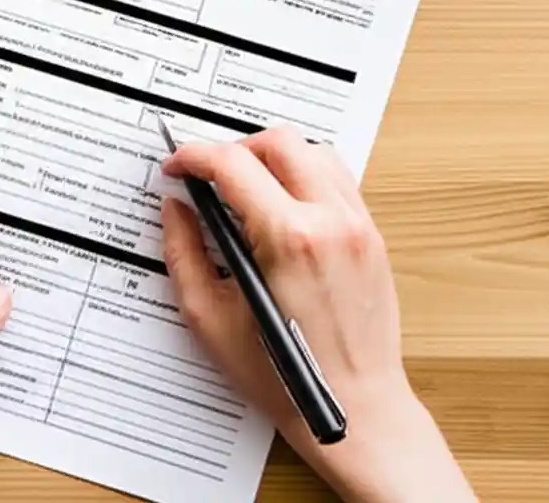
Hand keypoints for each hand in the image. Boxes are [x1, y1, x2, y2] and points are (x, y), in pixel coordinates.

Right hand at [161, 128, 473, 502]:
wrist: (356, 408)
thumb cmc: (286, 377)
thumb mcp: (211, 318)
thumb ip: (184, 253)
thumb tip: (176, 210)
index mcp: (289, 239)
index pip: (232, 163)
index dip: (193, 157)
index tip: (176, 167)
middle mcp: (331, 221)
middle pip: (277, 141)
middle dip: (233, 149)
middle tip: (207, 176)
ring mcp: (359, 225)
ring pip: (313, 150)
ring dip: (272, 158)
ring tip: (244, 188)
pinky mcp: (372, 235)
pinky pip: (337, 179)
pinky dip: (303, 176)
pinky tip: (280, 207)